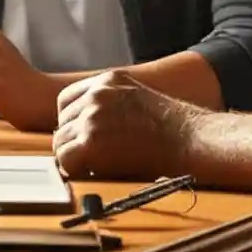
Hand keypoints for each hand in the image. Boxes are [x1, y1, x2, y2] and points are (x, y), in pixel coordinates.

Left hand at [53, 71, 201, 179]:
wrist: (190, 139)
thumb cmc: (172, 127)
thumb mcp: (137, 97)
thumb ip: (110, 103)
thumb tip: (84, 126)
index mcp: (108, 80)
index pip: (66, 99)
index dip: (71, 121)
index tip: (82, 136)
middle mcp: (96, 94)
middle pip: (62, 122)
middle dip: (73, 140)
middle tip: (91, 156)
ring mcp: (92, 116)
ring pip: (61, 141)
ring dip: (74, 156)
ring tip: (96, 165)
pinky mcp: (92, 141)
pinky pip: (65, 159)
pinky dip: (75, 169)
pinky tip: (94, 171)